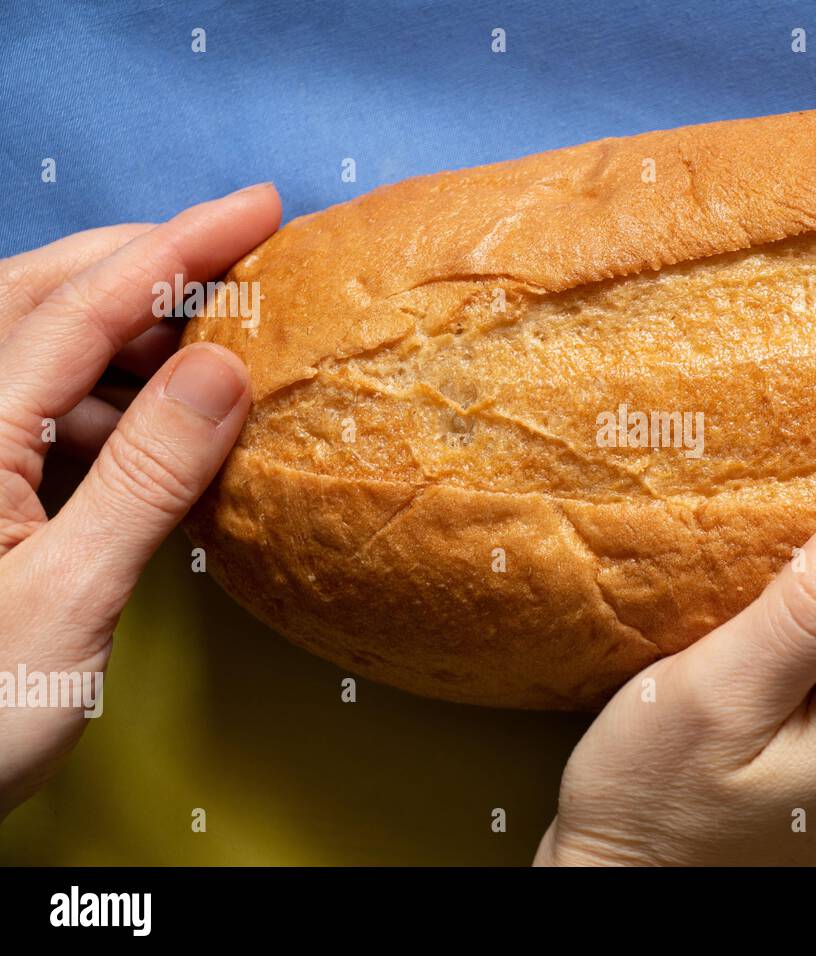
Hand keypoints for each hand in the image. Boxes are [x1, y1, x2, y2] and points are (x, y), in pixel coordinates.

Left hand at [0, 184, 280, 818]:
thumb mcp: (72, 595)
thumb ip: (146, 475)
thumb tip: (224, 369)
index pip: (80, 306)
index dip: (177, 246)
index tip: (257, 208)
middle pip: (40, 294)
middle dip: (145, 263)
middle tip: (240, 256)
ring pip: (37, 344)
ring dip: (127, 333)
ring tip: (211, 351)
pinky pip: (38, 405)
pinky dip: (105, 396)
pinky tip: (153, 427)